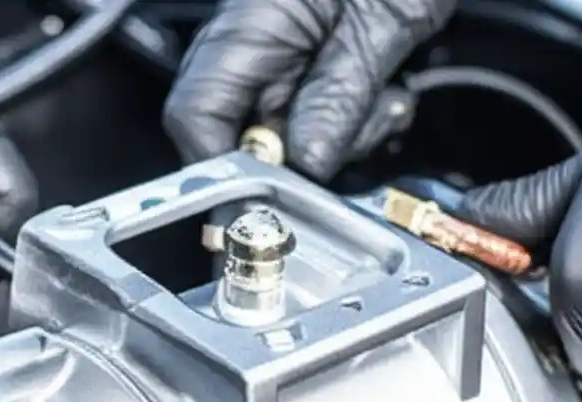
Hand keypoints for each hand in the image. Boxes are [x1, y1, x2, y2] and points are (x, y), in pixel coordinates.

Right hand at [163, 0, 454, 180]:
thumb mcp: (386, 22)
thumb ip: (339, 97)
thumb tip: (304, 165)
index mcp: (248, 22)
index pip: (195, 118)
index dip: (225, 170)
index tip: (269, 200)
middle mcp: (249, 35)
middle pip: (238, 132)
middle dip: (298, 156)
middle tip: (353, 139)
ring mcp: (277, 43)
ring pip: (282, 128)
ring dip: (334, 137)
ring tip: (382, 102)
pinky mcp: (309, 50)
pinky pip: (311, 107)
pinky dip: (348, 117)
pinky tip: (382, 90)